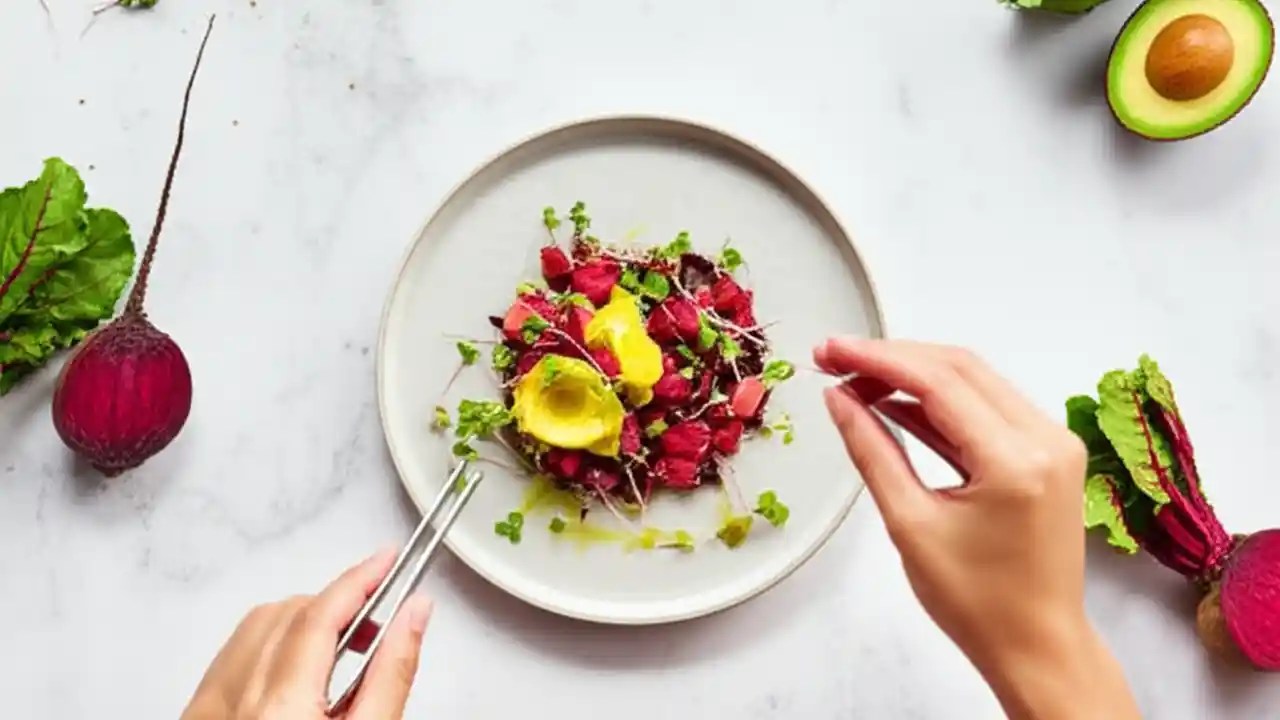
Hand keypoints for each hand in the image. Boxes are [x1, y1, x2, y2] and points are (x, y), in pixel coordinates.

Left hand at [181, 550, 431, 719]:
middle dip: (337, 606)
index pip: (321, 613)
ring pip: (255, 630)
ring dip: (302, 625)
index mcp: (280, 712)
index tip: (389, 558)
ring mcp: (204, 713)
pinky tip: (296, 677)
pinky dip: (269, 650)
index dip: (360, 577)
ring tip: (343, 654)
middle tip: (378, 624)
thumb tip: (414, 615)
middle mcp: (231, 706)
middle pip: (287, 613)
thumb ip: (394, 674)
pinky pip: (231, 659)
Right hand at [815, 338, 1138, 719]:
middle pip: (960, 368)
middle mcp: (1046, 440)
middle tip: (835, 358)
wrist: (1037, 646)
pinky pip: (989, 406)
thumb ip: (872, 451)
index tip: (831, 350)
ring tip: (856, 381)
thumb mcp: (909, 524)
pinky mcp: (1049, 452)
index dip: (877, 358)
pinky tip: (896, 403)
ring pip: (975, 380)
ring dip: (915, 374)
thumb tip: (839, 398)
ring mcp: (1054, 443)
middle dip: (892, 358)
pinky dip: (941, 400)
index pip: (939, 382)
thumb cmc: (976, 602)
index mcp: (1016, 461)